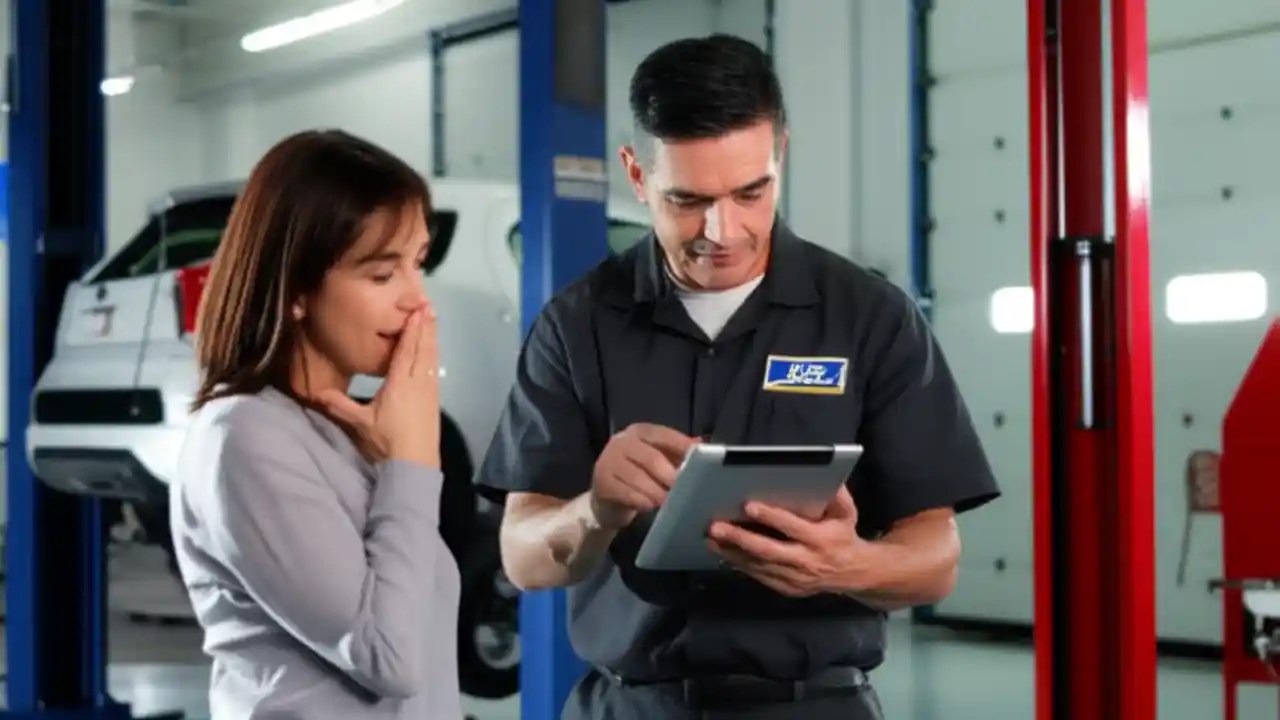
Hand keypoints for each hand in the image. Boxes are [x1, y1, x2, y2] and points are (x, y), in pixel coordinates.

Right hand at [315, 306, 440, 467]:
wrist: (415, 463)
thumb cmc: (387, 441)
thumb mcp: (361, 423)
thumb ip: (339, 406)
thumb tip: (315, 393)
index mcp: (401, 383)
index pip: (407, 350)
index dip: (412, 329)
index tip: (416, 310)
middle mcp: (419, 382)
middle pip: (424, 348)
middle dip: (425, 326)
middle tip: (427, 305)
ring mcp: (430, 390)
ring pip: (432, 357)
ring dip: (432, 337)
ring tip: (432, 318)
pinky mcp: (435, 399)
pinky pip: (435, 369)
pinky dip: (434, 353)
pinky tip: (433, 349)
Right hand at [588, 423, 698, 528]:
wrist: (607, 499)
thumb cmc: (639, 477)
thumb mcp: (658, 461)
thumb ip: (677, 453)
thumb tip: (700, 443)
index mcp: (638, 432)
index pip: (662, 434)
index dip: (681, 446)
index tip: (700, 459)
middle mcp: (621, 441)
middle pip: (651, 457)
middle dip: (670, 475)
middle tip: (685, 489)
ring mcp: (608, 460)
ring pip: (638, 477)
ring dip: (657, 492)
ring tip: (669, 502)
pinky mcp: (602, 481)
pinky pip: (626, 492)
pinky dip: (642, 501)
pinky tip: (650, 507)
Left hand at [707, 485, 875, 597]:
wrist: (853, 573)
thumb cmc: (843, 535)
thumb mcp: (847, 513)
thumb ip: (837, 495)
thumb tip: (823, 476)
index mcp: (822, 540)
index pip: (793, 527)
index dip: (771, 517)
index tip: (748, 505)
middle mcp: (806, 561)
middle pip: (769, 550)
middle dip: (741, 538)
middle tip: (716, 526)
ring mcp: (795, 579)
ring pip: (759, 565)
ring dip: (732, 552)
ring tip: (710, 538)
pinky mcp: (786, 588)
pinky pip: (759, 576)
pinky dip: (739, 564)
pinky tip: (722, 551)